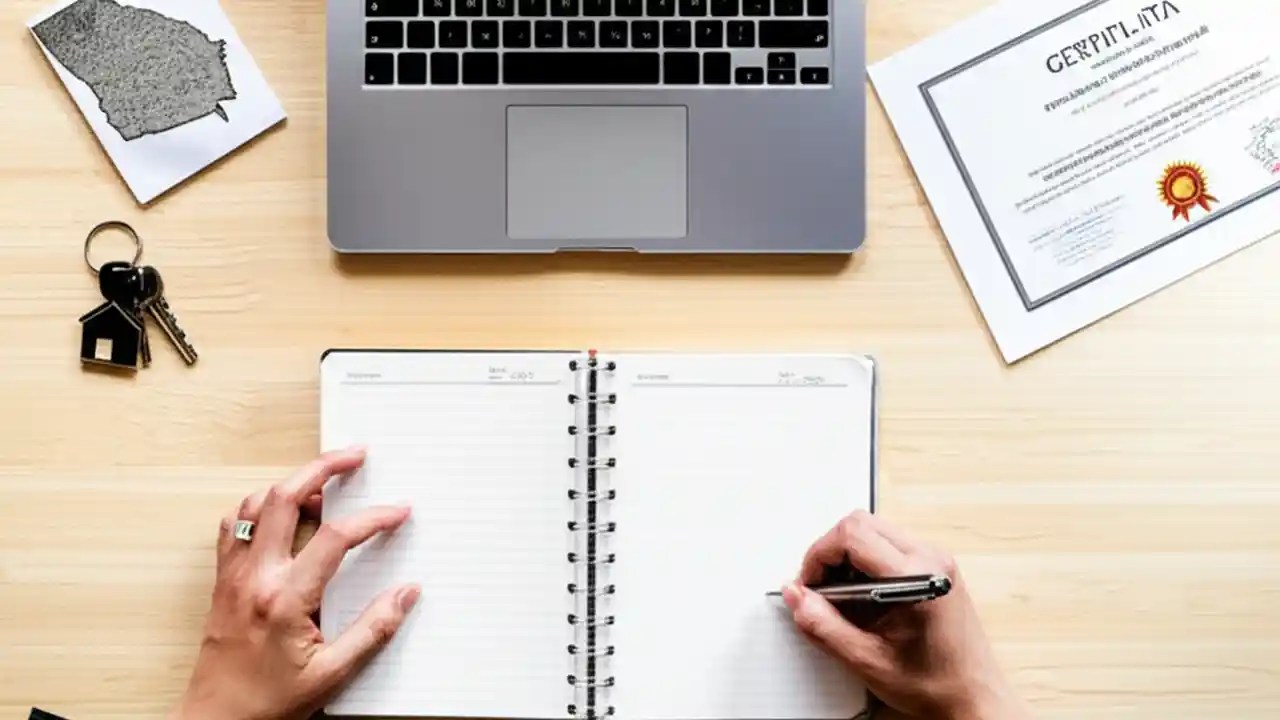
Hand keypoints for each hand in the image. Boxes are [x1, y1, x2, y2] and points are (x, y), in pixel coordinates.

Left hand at [171, 448, 418, 719]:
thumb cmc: (268, 703)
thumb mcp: (333, 673)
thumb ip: (373, 629)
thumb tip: (405, 594)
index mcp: (284, 599)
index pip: (334, 538)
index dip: (372, 518)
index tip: (396, 513)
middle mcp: (253, 578)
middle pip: (283, 497)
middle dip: (322, 468)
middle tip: (352, 456)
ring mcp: (233, 576)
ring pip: (254, 505)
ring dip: (290, 485)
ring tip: (322, 484)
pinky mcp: (222, 582)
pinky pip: (234, 526)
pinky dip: (258, 508)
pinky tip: (278, 513)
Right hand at [782, 511, 1030, 719]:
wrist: (974, 696)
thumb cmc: (934, 683)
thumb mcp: (867, 661)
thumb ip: (824, 626)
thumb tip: (795, 596)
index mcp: (917, 577)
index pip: (853, 535)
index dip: (818, 555)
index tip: (809, 585)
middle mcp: (931, 559)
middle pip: (860, 523)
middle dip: (830, 552)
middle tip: (821, 590)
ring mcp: (936, 559)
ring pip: (874, 529)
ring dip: (847, 556)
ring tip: (844, 597)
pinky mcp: (936, 566)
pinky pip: (889, 543)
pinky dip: (865, 561)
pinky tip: (864, 595)